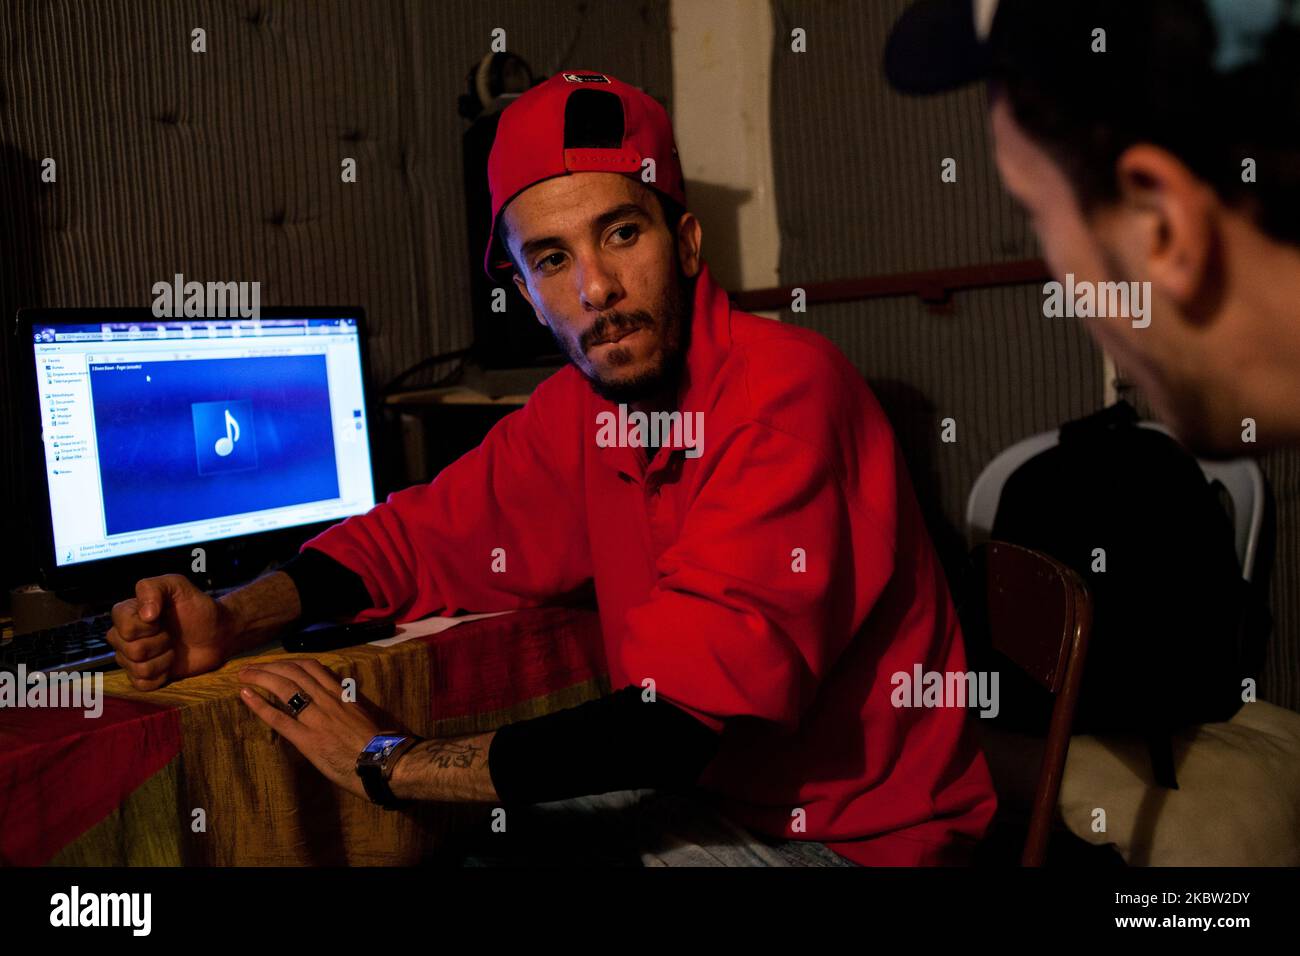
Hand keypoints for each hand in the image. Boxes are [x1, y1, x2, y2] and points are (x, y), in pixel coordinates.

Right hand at [106, 574, 236, 689]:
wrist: (217, 632)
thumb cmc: (197, 607)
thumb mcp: (177, 585)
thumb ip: (153, 588)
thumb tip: (145, 615)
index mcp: (127, 614)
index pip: (123, 627)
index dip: (146, 626)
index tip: (161, 618)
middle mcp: (124, 637)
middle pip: (130, 650)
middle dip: (159, 642)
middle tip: (171, 634)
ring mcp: (132, 658)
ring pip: (137, 668)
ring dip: (163, 659)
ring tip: (173, 648)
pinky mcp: (144, 677)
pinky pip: (142, 684)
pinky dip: (161, 676)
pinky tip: (170, 664)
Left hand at [237, 659, 382, 800]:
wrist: (382, 763)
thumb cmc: (377, 743)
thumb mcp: (362, 714)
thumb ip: (346, 704)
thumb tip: (336, 699)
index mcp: (341, 694)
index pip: (313, 667)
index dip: (290, 662)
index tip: (276, 663)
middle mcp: (327, 700)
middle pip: (294, 673)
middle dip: (269, 667)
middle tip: (251, 667)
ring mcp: (316, 718)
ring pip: (284, 688)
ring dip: (260, 677)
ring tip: (244, 675)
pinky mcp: (307, 739)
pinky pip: (279, 718)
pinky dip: (259, 704)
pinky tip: (245, 695)